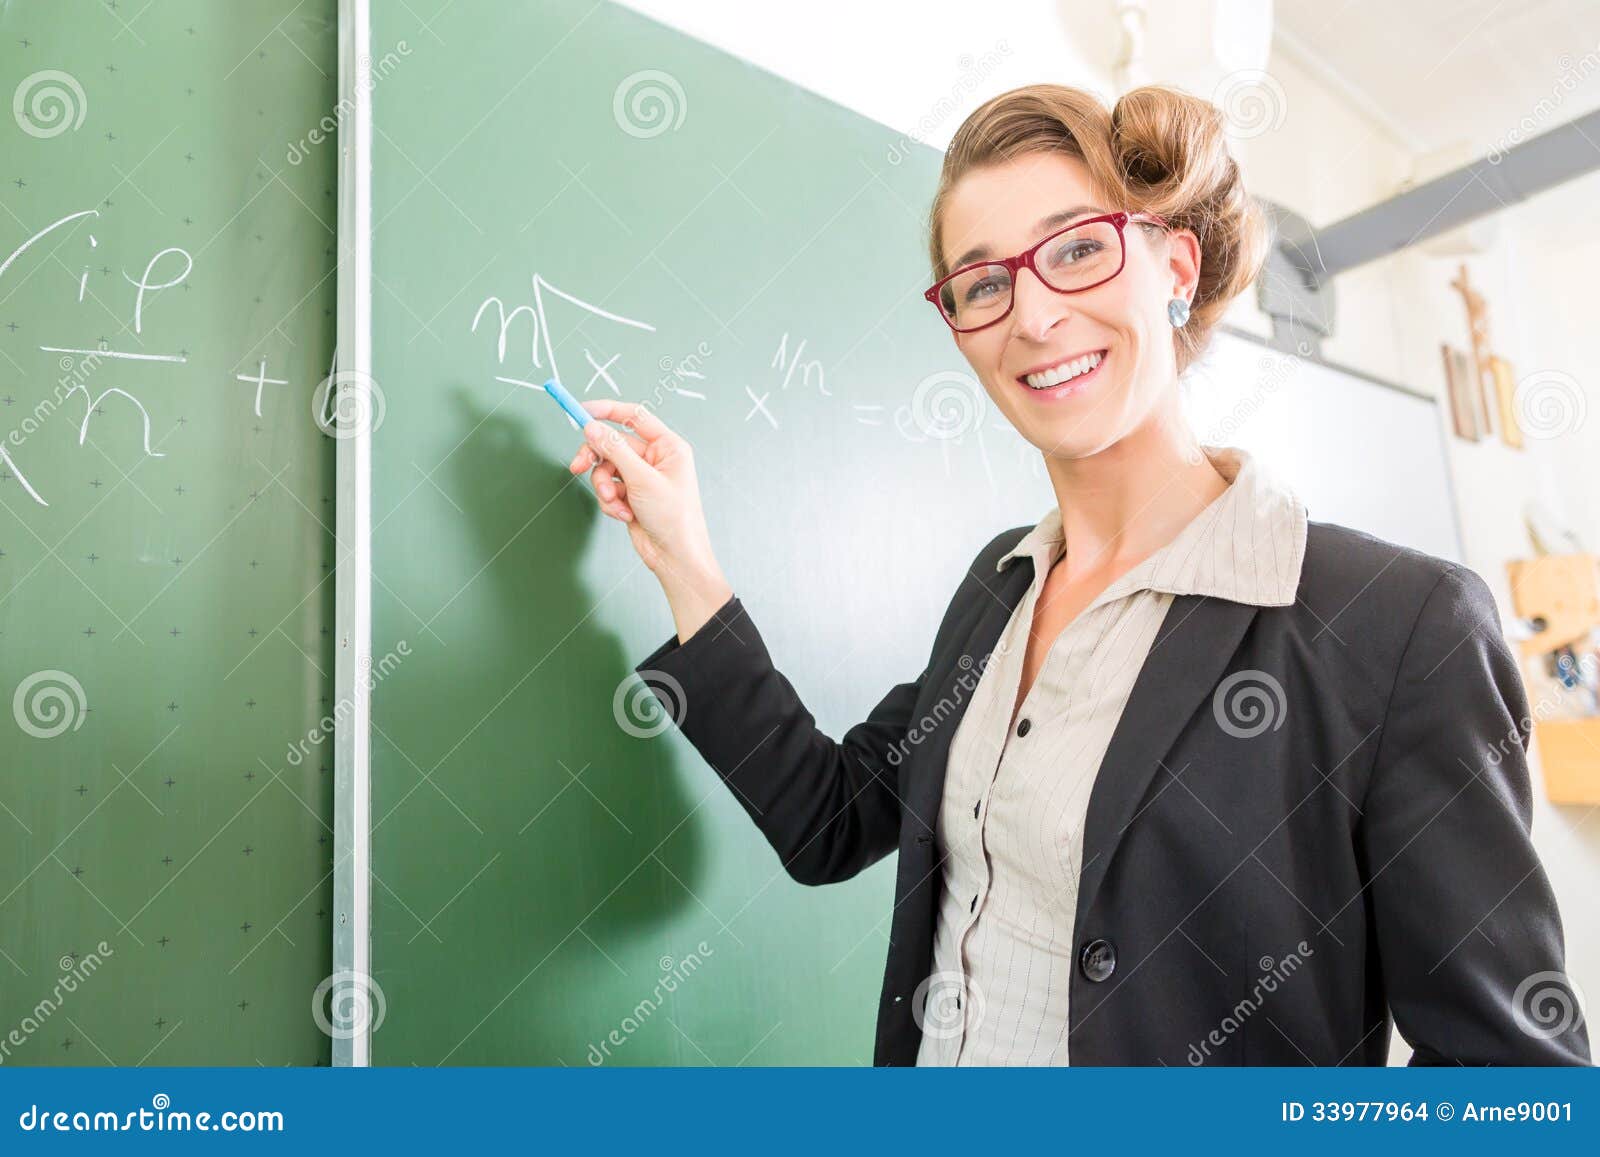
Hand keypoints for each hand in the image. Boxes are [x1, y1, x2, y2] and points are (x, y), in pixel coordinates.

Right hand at [567, 400, 731, 638]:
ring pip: (606, 468)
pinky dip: (611, 502)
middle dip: (595, 458)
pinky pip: (609, 488)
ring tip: (614, 502)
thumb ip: (614, 450)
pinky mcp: (631, 494)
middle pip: (612, 443)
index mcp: (667, 446)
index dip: (606, 410)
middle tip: (576, 466)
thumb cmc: (674, 518)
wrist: (675, 556)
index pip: (633, 416)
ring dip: (604, 487)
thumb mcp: (642, 480)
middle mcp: (655, 458)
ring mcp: (642, 477)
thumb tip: (592, 427)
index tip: (581, 412)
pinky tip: (623, 514)